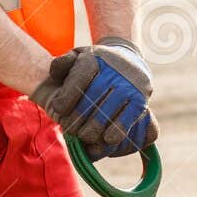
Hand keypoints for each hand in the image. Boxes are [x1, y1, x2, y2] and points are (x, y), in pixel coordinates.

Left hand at [30, 37, 158, 159]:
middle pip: (93, 98)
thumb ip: (61, 64)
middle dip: (77, 118)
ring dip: (93, 129)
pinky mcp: (141, 99)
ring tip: (84, 136)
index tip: (59, 110)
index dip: (67, 98)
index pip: (79, 79)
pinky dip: (117, 131)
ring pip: (109, 111)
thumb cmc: (95, 65)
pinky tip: (106, 139)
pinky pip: (128, 119)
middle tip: (69, 129)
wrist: (128, 60)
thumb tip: (55, 76)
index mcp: (96, 58)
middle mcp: (115, 70)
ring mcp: (130, 84)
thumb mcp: (77, 57)